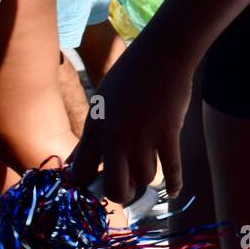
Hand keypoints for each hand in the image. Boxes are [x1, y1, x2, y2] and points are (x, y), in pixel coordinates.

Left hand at [67, 33, 189, 204]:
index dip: (89, 185)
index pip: (82, 174)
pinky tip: (173, 192)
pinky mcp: (168, 134)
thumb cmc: (130, 76)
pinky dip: (174, 184)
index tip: (98, 184)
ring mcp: (144, 138)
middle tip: (126, 188)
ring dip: (147, 178)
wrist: (162, 54)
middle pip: (115, 188)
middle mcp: (116, 138)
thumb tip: (74, 163)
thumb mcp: (100, 104)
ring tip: (147, 170)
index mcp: (95, 129)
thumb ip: (90, 137)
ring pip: (145, 179)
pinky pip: (172, 170)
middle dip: (121, 193)